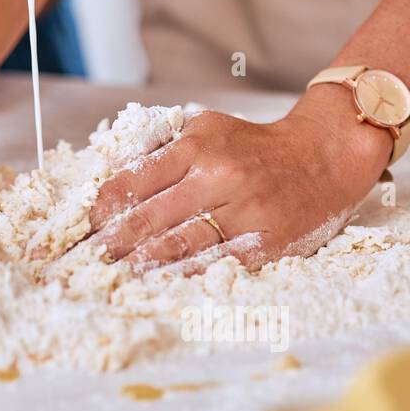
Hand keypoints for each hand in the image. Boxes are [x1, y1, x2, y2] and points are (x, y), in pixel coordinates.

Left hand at [88, 86, 392, 273]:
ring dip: (143, 260)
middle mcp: (218, 176)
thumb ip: (161, 150)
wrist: (322, 154)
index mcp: (196, 146)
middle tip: (90, 258)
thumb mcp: (204, 129)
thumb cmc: (253, 145)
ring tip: (117, 272)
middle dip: (116, 240)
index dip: (106, 206)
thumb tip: (111, 177)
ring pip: (182, 242)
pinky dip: (186, 273)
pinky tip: (162, 281)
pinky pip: (219, 261)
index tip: (87, 224)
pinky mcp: (267, 240)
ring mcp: (244, 210)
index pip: (137, 180)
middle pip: (153, 215)